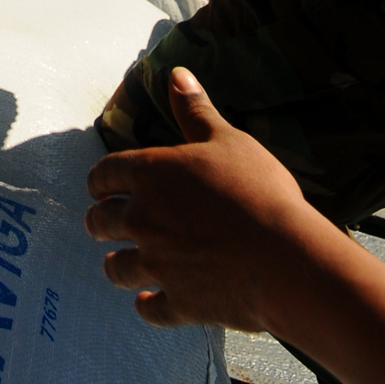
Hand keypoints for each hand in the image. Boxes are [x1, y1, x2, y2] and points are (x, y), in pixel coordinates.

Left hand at [85, 68, 322, 332]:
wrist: (287, 258)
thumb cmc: (259, 191)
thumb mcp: (228, 140)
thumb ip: (196, 110)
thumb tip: (176, 74)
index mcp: (150, 175)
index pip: (104, 174)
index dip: (98, 180)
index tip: (98, 186)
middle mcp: (143, 219)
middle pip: (101, 222)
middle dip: (98, 222)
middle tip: (99, 224)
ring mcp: (158, 264)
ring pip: (117, 268)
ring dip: (115, 265)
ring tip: (117, 265)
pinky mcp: (179, 303)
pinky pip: (150, 309)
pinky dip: (146, 306)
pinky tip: (147, 303)